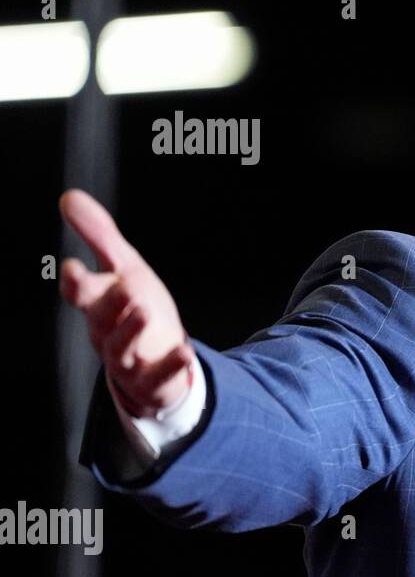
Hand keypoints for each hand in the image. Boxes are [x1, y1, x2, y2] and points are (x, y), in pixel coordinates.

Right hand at [58, 188, 194, 416]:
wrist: (156, 356)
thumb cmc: (133, 306)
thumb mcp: (122, 267)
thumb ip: (98, 235)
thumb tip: (69, 196)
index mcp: (99, 304)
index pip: (80, 293)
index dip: (75, 282)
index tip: (73, 266)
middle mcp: (107, 333)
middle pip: (101, 321)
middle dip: (109, 305)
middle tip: (125, 288)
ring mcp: (129, 360)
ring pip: (122, 349)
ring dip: (131, 331)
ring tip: (144, 311)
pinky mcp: (153, 379)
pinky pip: (158, 375)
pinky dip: (170, 364)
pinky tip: (183, 351)